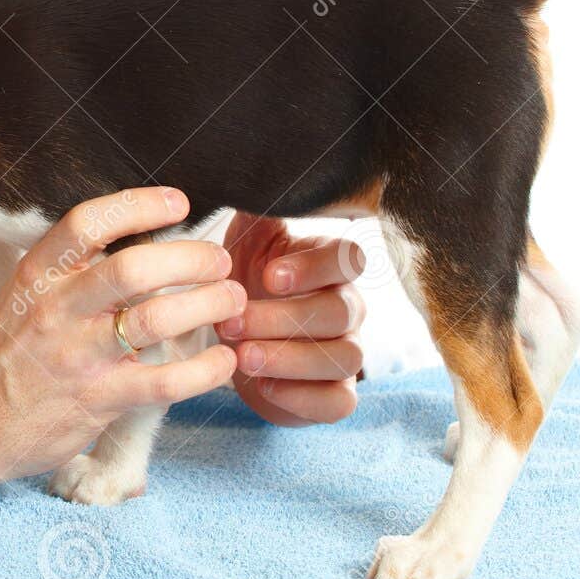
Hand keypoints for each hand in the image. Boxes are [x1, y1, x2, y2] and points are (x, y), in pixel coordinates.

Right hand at [0, 187, 242, 485]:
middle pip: (134, 268)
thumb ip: (75, 268)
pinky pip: (165, 381)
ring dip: (207, 305)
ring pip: (156, 319)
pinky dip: (206, 370)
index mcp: (39, 273)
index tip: (178, 203)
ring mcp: (78, 355)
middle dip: (192, 258)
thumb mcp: (27, 294)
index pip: (88, 222)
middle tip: (219, 262)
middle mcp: (57, 308)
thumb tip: (144, 237)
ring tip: (231, 300)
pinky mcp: (98, 400)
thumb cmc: (9, 353)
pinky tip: (224, 362)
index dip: (139, 206)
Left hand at [217, 211, 365, 426]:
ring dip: (291, 358)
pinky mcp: (333, 394)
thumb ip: (256, 211)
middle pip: (341, 311)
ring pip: (345, 358)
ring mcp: (346, 352)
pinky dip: (304, 398)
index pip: (347, 258)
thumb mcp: (245, 241)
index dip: (312, 267)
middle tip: (232, 323)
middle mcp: (347, 307)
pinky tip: (265, 387)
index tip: (267, 276)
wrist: (235, 339)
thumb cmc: (243, 281)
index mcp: (328, 265)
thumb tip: (253, 175)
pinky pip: (339, 403)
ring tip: (242, 357)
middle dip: (284, 319)